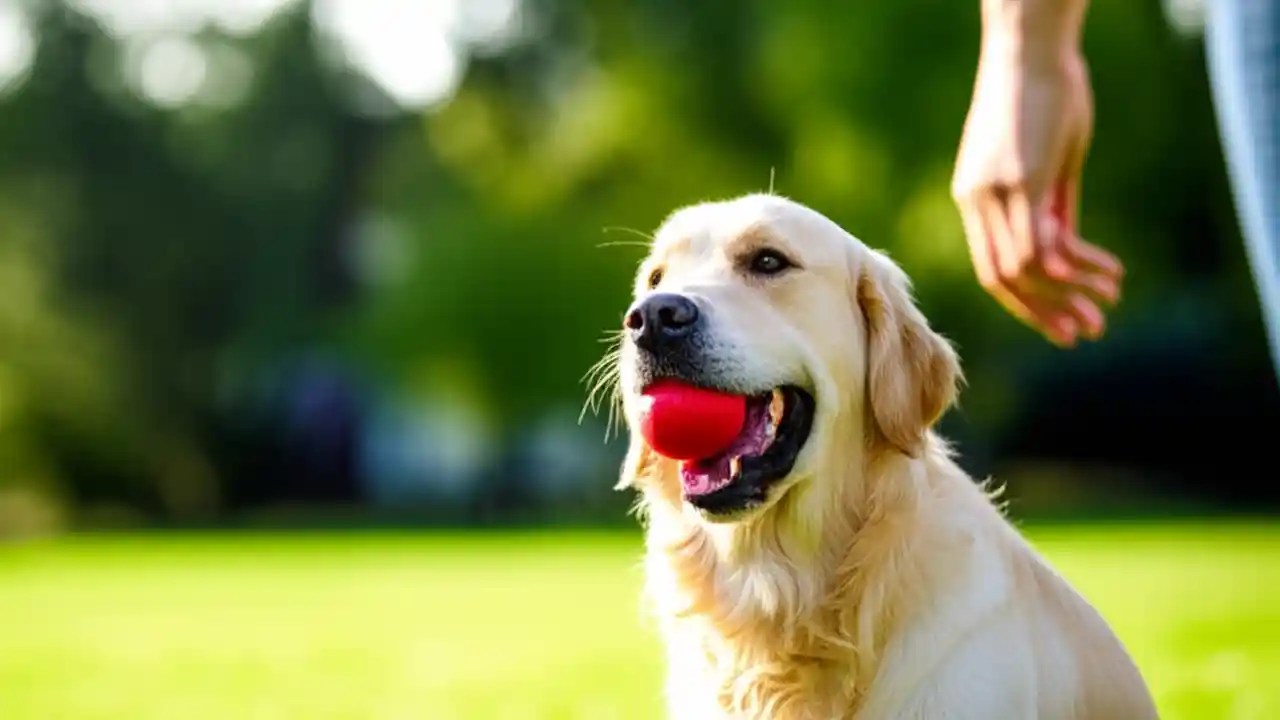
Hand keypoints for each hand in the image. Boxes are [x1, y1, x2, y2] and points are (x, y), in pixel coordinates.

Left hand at [951, 47, 1121, 347]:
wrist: (1030, 48)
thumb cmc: (1042, 95)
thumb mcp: (1045, 160)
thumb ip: (1050, 207)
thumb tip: (1064, 254)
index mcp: (973, 197)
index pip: (991, 269)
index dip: (1025, 303)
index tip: (1058, 323)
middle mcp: (976, 199)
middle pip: (1003, 279)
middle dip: (1044, 313)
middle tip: (1082, 334)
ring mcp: (995, 191)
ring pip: (1025, 268)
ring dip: (1068, 295)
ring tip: (1105, 308)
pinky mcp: (1020, 179)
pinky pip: (1045, 242)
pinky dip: (1079, 266)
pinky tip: (1110, 275)